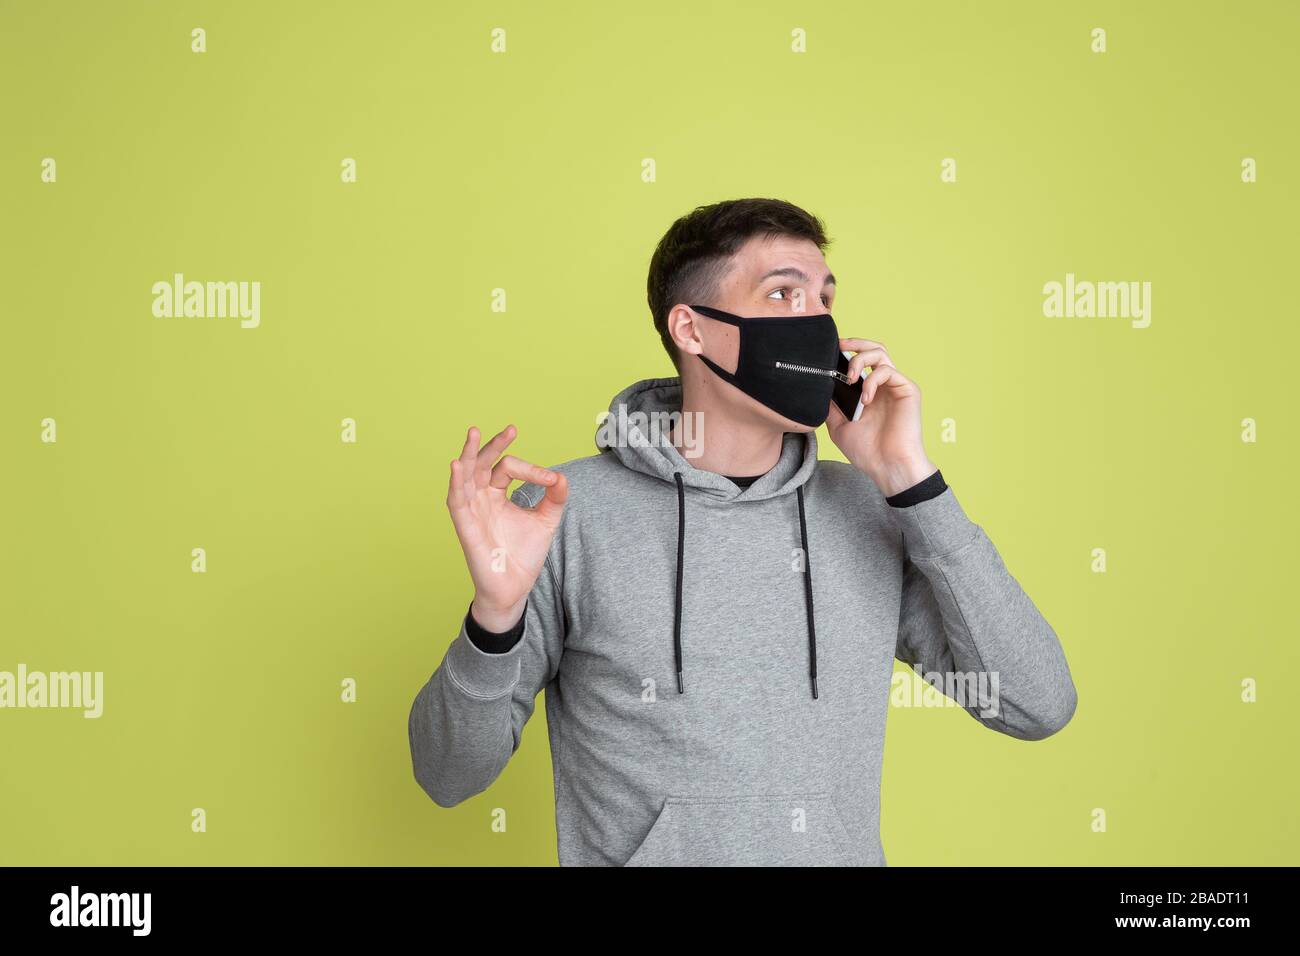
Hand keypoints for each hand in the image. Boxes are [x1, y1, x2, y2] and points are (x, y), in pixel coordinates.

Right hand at [446, 425, 567, 631]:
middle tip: (511, 430)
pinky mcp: (464, 527)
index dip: (531, 470)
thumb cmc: (523, 555)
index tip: (551, 480)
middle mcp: (481, 498)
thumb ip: (555, 499)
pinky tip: (457, 465)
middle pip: (482, 464)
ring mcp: (471, 511)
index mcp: (497, 494)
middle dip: (493, 445)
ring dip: (468, 454)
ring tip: (474, 432)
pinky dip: (456, 482)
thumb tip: (562, 477)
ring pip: (465, 476)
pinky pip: (456, 501)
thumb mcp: (546, 521)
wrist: (514, 589)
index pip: (508, 468)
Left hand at [825, 337, 936, 496]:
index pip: (861, 361)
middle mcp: (883, 386)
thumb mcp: (838, 426)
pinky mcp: (907, 390)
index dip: (846, 352)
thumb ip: (831, 405)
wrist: (887, 468)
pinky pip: (888, 371)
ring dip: (861, 359)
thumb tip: (818, 385)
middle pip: (873, 349)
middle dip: (855, 342)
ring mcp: (896, 387)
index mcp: (870, 392)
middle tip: (839, 346)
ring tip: (851, 378)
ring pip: (881, 353)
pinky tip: (865, 399)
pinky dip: (872, 380)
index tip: (828, 352)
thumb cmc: (867, 451)